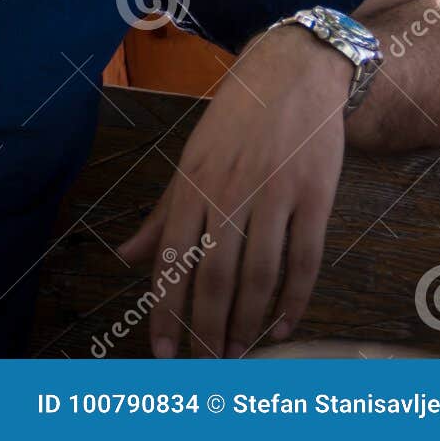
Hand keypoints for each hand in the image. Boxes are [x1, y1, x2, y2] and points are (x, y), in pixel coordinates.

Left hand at [116, 28, 349, 356]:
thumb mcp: (188, 161)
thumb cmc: (234, 122)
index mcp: (191, 185)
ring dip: (246, 322)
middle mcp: (227, 193)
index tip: (162, 351)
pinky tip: (283, 327)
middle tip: (203, 366)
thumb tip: (125, 257)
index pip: (172, 260)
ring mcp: (272, 195)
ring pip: (258, 274)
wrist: (292, 74)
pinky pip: (304, 259)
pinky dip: (295, 299)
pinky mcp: (314, 196)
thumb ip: (161, 215)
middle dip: (205, 328)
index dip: (166, 310)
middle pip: (213, 276)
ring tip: (236, 355)